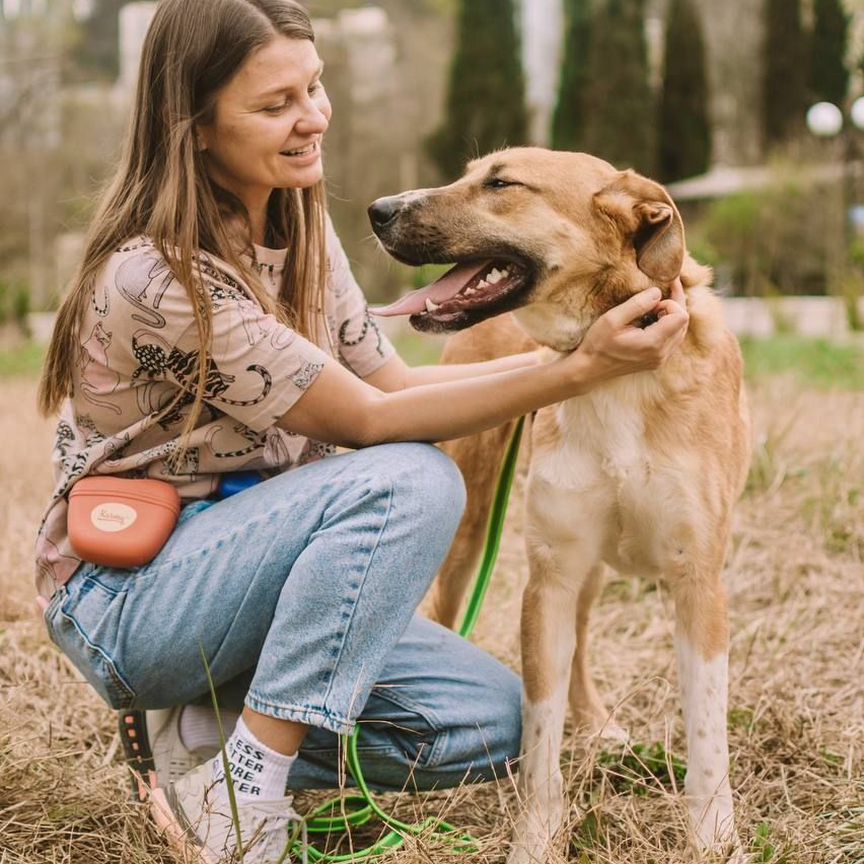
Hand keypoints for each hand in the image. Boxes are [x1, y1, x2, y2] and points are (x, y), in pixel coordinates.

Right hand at [573, 280, 688, 383]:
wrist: (589, 369)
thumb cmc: (598, 344)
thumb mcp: (612, 319)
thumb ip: (637, 304)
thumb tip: (658, 292)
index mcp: (652, 343)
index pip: (681, 316)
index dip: (670, 302)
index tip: (651, 301)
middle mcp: (661, 354)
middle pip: (684, 322)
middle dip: (674, 305)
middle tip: (656, 296)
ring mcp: (660, 359)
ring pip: (681, 330)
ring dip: (671, 315)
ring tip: (653, 308)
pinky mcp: (657, 361)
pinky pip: (673, 339)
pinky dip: (668, 325)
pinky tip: (653, 320)